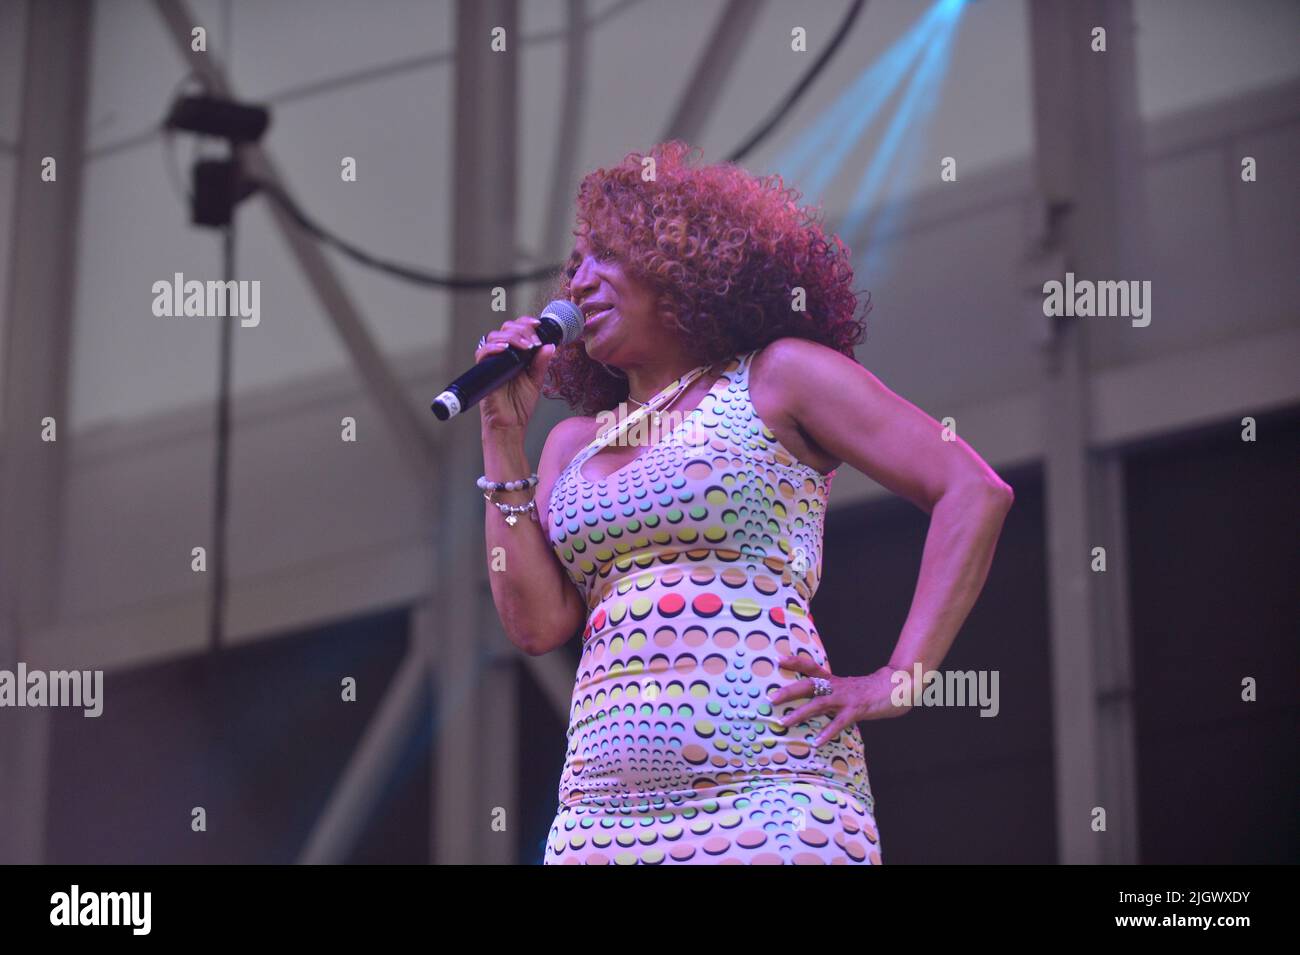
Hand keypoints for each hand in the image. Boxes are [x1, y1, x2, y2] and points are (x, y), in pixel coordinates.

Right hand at [475, 315, 557, 431]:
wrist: (511, 424)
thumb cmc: (519, 406)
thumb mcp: (536, 380)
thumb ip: (541, 363)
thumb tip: (550, 345)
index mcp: (514, 355)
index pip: (515, 329)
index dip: (525, 323)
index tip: (538, 324)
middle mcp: (502, 355)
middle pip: (505, 329)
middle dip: (522, 330)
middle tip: (534, 341)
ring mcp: (492, 362)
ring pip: (494, 336)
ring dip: (512, 337)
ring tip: (526, 346)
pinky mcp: (483, 371)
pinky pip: (482, 353)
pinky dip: (494, 348)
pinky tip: (507, 350)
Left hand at [769, 656, 910, 747]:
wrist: (898, 686)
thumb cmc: (871, 690)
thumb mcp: (848, 688)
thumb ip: (833, 692)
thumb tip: (817, 701)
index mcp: (834, 680)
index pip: (811, 667)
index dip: (795, 662)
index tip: (777, 659)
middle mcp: (837, 686)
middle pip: (809, 685)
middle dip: (789, 691)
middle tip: (771, 698)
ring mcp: (846, 698)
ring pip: (819, 704)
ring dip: (800, 713)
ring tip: (784, 722)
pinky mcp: (857, 710)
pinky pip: (839, 723)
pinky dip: (827, 732)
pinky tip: (816, 742)